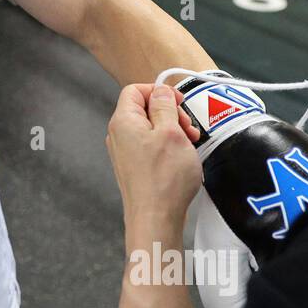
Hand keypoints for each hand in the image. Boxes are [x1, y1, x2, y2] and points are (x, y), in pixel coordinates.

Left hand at [106, 84, 202, 235]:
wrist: (155, 218)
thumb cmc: (164, 179)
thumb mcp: (171, 132)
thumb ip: (164, 106)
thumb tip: (160, 91)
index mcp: (123, 121)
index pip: (135, 90)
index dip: (159, 91)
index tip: (178, 101)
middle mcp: (119, 135)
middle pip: (144, 109)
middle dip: (170, 113)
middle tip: (188, 128)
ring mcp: (125, 152)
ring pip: (151, 128)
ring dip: (173, 131)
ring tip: (189, 144)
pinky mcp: (134, 167)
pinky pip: (151, 146)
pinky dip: (168, 146)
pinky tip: (181, 157)